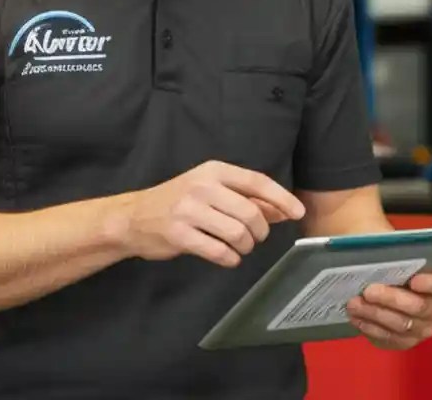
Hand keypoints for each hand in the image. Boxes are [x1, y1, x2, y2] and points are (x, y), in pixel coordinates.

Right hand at [124, 160, 305, 267]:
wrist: (134, 217)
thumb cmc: (179, 202)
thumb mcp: (211, 191)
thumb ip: (246, 198)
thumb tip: (283, 211)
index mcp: (214, 171)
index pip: (257, 182)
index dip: (281, 198)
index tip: (298, 213)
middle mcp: (202, 187)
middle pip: (250, 212)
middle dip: (260, 231)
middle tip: (255, 238)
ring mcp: (189, 211)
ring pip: (237, 233)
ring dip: (245, 247)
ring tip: (239, 248)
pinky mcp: (179, 235)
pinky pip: (219, 252)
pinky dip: (230, 259)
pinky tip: (227, 257)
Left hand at [346, 258, 431, 349]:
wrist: (381, 273)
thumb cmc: (392, 256)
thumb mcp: (395, 246)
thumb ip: (395, 249)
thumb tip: (382, 249)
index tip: (413, 280)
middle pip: (421, 308)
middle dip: (393, 300)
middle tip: (369, 291)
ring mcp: (424, 326)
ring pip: (403, 326)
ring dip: (377, 315)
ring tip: (355, 304)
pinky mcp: (407, 340)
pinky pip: (391, 340)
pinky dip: (372, 329)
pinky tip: (357, 318)